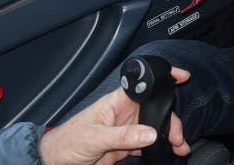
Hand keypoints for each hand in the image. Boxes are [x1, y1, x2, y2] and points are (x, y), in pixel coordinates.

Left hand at [39, 67, 190, 164]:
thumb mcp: (94, 138)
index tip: (181, 77)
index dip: (162, 79)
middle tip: (177, 135)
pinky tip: (166, 151)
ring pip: (154, 129)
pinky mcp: (125, 147)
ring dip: (167, 136)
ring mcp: (125, 130)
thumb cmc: (65, 143)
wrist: (53, 163)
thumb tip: (150, 133)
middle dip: (170, 120)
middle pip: (154, 110)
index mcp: (115, 102)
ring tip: (178, 146)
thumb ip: (123, 135)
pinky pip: (147, 145)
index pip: (142, 85)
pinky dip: (158, 148)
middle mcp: (123, 113)